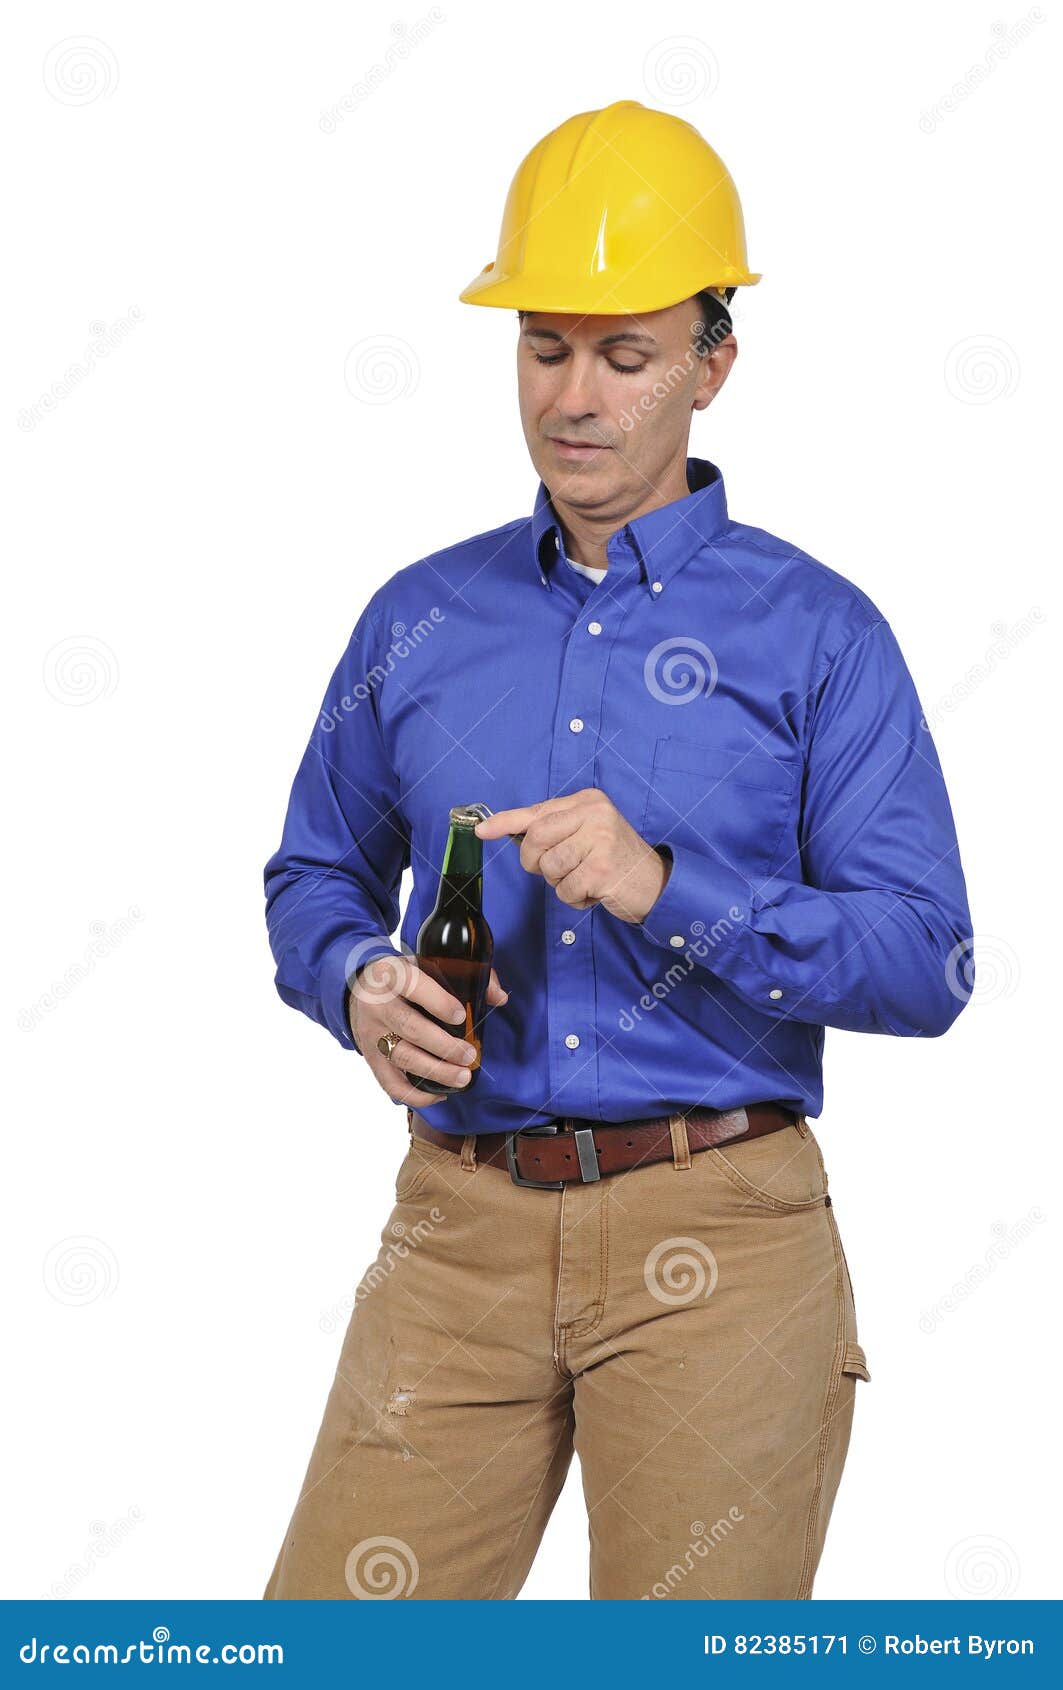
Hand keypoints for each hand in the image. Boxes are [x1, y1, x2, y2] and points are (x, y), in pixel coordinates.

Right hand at [348, 955, 508, 1105]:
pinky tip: (440, 1095)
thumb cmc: (402, 980)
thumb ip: (465, 974)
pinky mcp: (371, 1059)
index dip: (437, 1002)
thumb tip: (499, 997)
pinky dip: (416, 1095)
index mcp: (391, 975)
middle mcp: (377, 1005)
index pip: (413, 985)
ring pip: (402, 1057)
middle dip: (444, 1046)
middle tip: (470, 1055)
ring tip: (462, 1078)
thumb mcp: (424, 965)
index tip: (461, 1015)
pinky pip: (391, 1084)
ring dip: (436, 1072)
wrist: (360, 992)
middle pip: (410, 1028)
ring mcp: (371, 1034)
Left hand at [475, 790, 670, 923]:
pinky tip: (594, 891)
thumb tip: (503, 830)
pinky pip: (565, 890)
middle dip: (535, 862)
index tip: (481, 830)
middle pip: (535, 839)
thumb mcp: (588, 833)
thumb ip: (554, 829)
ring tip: (585, 878)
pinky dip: (574, 898)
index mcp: (588, 801)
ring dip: (560, 883)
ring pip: (548, 867)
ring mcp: (601, 841)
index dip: (505, 822)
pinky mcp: (603, 870)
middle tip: (557, 870)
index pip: (537, 811)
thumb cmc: (615, 859)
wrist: (657, 883)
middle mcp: (595, 815)